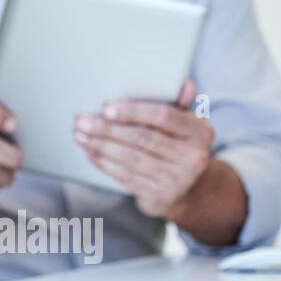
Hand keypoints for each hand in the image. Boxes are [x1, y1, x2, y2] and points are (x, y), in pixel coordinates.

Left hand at [73, 79, 213, 218]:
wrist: (192, 189)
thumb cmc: (180, 147)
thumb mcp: (185, 125)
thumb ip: (180, 104)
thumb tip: (186, 83)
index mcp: (200, 132)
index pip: (164, 116)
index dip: (133, 111)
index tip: (106, 107)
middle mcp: (193, 157)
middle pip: (142, 138)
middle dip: (108, 129)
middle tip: (82, 121)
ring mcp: (178, 180)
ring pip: (130, 158)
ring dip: (100, 145)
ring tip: (80, 135)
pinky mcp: (160, 196)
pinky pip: (125, 176)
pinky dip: (104, 163)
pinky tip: (90, 152)